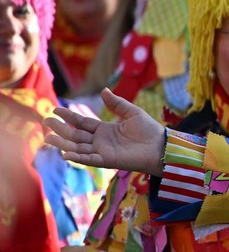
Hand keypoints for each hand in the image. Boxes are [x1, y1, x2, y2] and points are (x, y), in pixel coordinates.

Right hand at [43, 88, 165, 175]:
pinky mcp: (107, 161)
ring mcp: (102, 151)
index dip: (69, 116)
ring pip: (78, 147)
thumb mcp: (131, 113)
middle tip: (45, 121)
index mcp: (104, 129)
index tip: (55, 109)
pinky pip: (89, 160)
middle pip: (76, 135)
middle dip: (60, 129)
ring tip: (48, 137)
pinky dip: (77, 158)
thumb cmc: (149, 130)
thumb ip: (116, 103)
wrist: (160, 146)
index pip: (82, 123)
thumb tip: (103, 90)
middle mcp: (100, 141)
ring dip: (63, 143)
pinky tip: (65, 153)